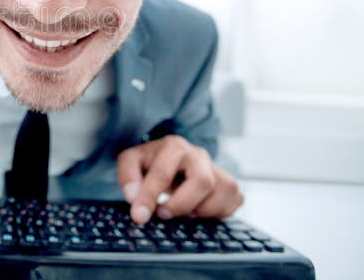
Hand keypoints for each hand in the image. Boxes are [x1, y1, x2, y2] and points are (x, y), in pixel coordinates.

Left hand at [117, 135, 242, 223]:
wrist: (170, 159)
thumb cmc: (151, 162)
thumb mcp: (131, 161)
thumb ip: (128, 176)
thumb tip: (134, 198)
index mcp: (173, 146)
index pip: (163, 173)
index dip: (149, 197)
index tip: (139, 216)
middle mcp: (199, 155)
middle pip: (203, 182)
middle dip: (181, 204)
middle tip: (164, 213)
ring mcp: (217, 169)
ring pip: (223, 192)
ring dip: (201, 210)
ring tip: (183, 211)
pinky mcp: (230, 184)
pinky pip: (235, 201)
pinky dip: (219, 212)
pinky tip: (200, 210)